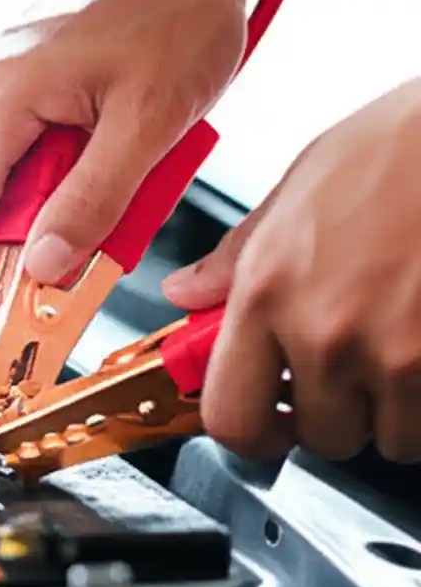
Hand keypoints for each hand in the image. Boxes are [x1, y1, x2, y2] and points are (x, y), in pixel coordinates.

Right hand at [0, 0, 248, 303]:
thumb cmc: (181, 12)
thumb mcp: (149, 123)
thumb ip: (94, 203)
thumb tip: (47, 266)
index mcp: (1, 93)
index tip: (4, 315)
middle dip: (27, 241)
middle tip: (86, 258)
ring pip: (0, 177)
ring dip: (49, 205)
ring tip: (115, 191)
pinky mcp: (15, 76)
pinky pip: (18, 148)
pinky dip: (56, 174)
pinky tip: (103, 162)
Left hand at [163, 78, 420, 463]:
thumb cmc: (403, 146)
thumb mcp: (299, 188)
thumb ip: (237, 258)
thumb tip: (187, 293)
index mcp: (268, 292)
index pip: (231, 418)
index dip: (252, 431)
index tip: (267, 421)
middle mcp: (326, 334)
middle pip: (319, 437)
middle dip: (335, 412)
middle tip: (350, 368)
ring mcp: (398, 356)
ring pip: (388, 440)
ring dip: (394, 410)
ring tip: (401, 345)